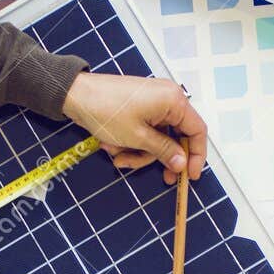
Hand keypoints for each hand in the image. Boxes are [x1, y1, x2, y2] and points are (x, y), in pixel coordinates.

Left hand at [62, 72, 207, 182]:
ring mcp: (153, 103)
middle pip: (177, 137)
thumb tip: (181, 163)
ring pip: (158, 138)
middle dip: (162, 157)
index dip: (197, 155)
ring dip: (141, 152)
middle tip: (163, 178)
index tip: (191, 175)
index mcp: (174, 101)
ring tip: (119, 156)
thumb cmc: (106, 110)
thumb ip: (164, 151)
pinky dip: (133, 143)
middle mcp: (168, 99)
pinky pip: (146, 131)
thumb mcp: (138, 137)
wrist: (76, 95)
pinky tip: (113, 146)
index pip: (197, 131)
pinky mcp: (140, 107)